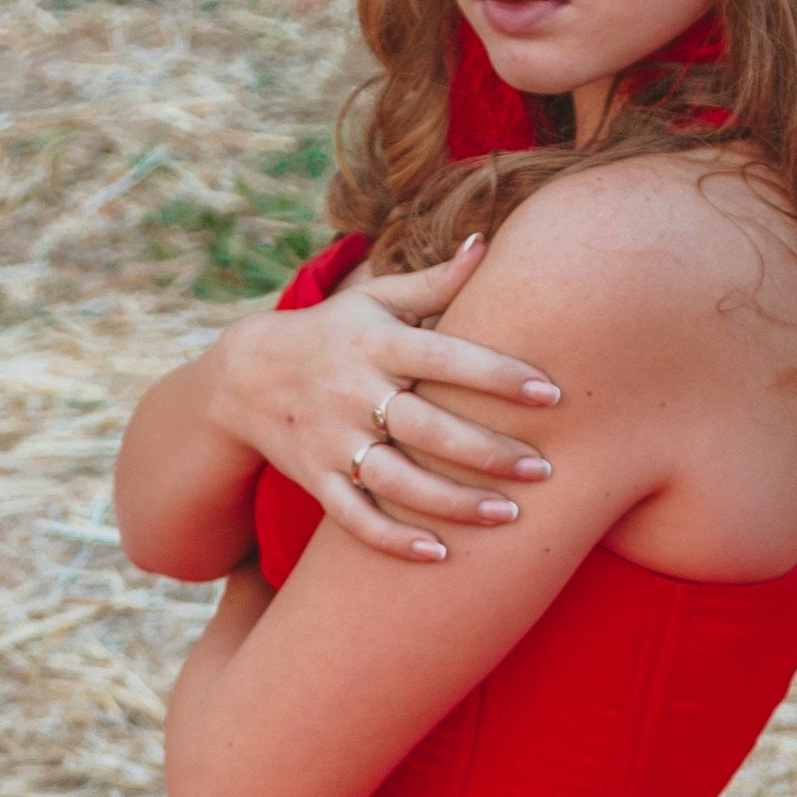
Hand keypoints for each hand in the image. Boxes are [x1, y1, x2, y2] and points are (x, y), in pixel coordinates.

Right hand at [207, 236, 561, 563]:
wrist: (244, 377)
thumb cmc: (333, 333)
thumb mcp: (374, 300)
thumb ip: (436, 281)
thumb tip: (489, 242)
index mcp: (376, 344)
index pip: (447, 358)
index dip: (499, 375)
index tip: (552, 393)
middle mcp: (353, 393)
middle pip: (429, 428)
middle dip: (488, 452)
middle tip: (544, 469)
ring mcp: (332, 441)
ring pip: (398, 480)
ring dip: (453, 503)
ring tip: (507, 515)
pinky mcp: (316, 479)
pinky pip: (355, 518)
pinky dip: (393, 539)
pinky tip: (440, 554)